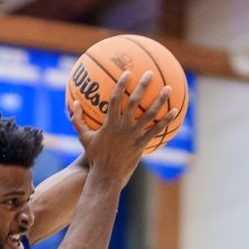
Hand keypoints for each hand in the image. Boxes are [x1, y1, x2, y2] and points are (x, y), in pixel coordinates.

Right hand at [69, 71, 175, 185]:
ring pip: (150, 115)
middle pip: (135, 102)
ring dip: (160, 100)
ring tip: (168, 88)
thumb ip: (77, 119)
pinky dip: (166, 120)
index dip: (121, 84)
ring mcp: (134, 135)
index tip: (127, 73)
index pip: (115, 99)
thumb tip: (73, 103)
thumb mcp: (83, 137)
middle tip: (150, 74)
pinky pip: (157, 130)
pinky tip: (175, 112)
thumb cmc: (95, 156)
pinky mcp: (142, 144)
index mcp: (110, 123)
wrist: (106, 175)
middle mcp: (123, 126)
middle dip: (143, 86)